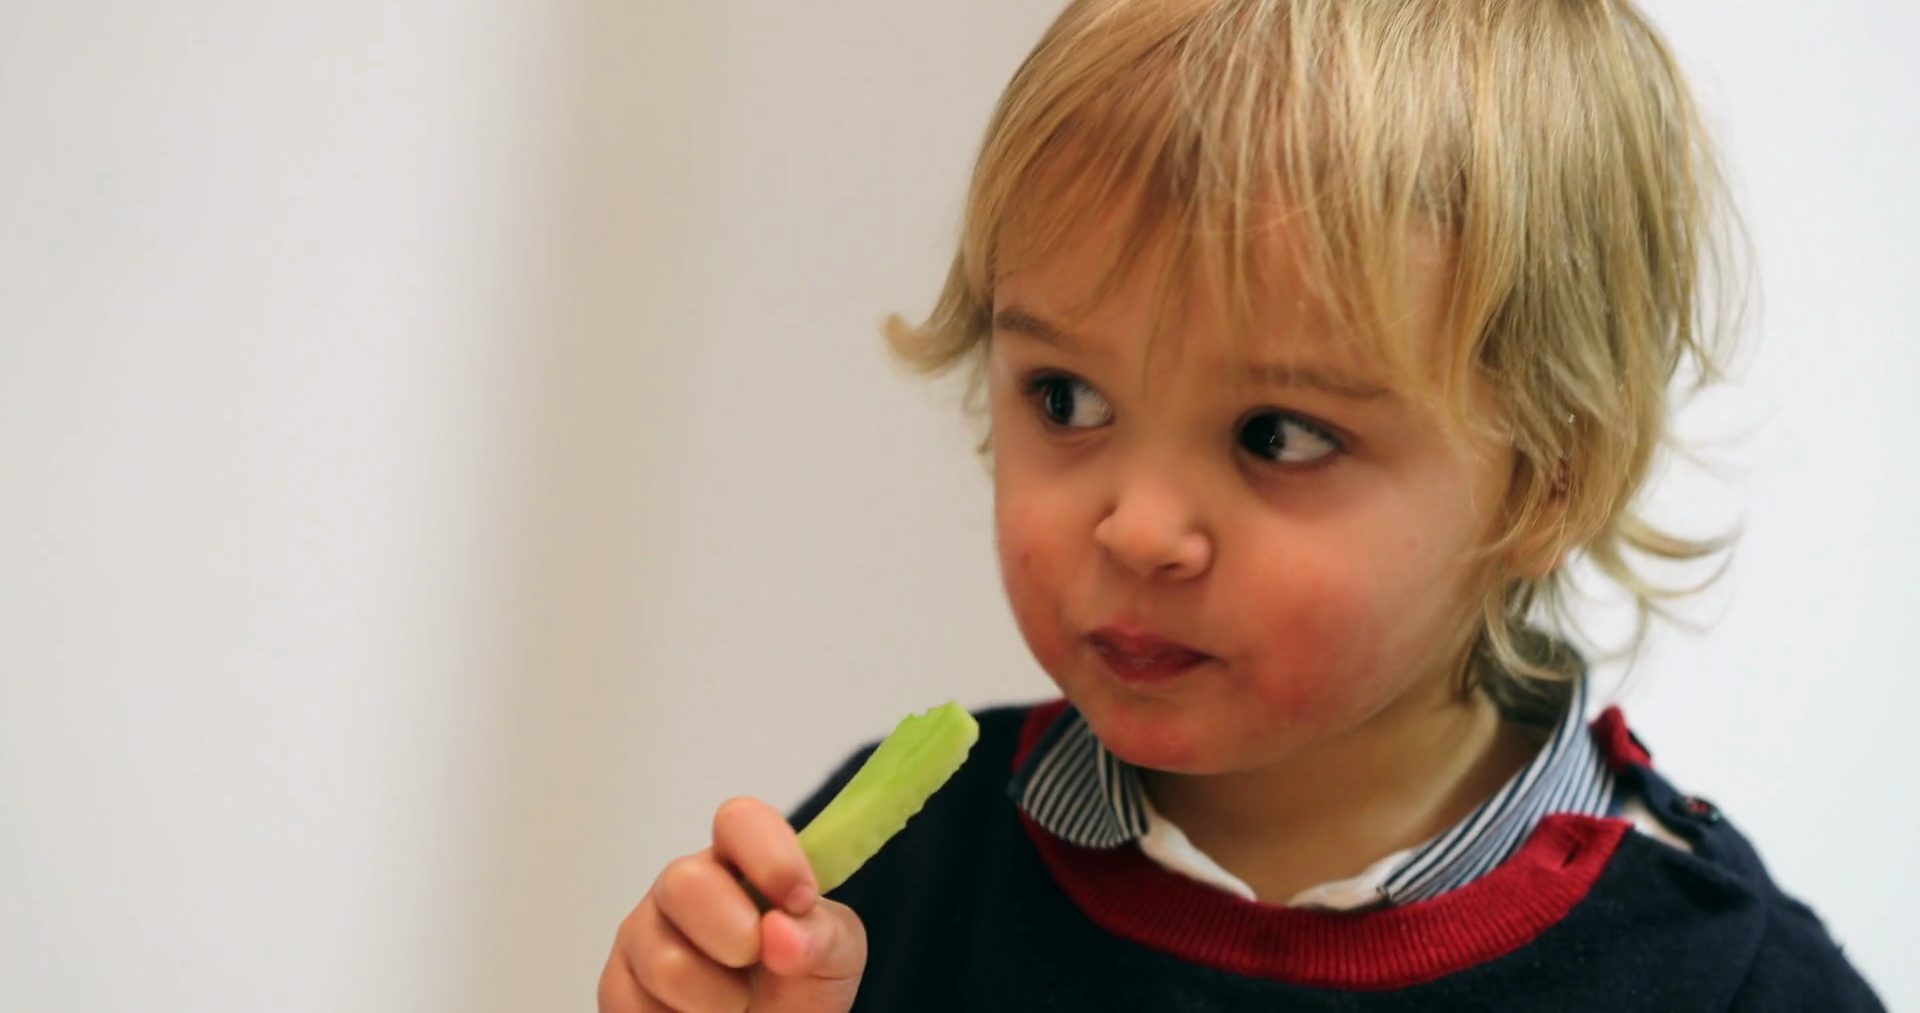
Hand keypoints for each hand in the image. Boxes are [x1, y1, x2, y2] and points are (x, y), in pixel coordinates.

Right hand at [599, 797, 867, 1012]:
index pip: (739, 821)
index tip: (799, 901)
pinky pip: (636, 1004)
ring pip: (665, 960)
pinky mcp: (617, 982)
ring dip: (716, 999)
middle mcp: (685, 886)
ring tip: (737, 1004)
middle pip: (685, 882)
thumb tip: (781, 933)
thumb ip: (823, 936)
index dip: (770, 855)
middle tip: (757, 961)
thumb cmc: (799, 984)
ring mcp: (643, 932)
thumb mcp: (836, 956)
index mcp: (742, 861)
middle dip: (734, 934)